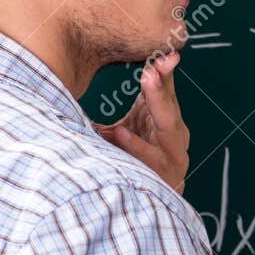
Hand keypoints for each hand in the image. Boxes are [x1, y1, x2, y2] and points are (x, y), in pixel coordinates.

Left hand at [93, 51, 190, 195]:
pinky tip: (121, 133)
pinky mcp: (166, 176)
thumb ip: (112, 111)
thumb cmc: (128, 161)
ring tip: (148, 78)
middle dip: (162, 81)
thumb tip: (80, 77)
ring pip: (169, 127)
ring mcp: (174, 156)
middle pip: (169, 103)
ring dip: (158, 102)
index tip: (160, 49)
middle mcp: (175, 135)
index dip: (162, 69)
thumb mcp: (120, 129)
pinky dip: (136, 146)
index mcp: (165, 119)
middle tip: (155, 61)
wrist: (141, 205)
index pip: (165, 89)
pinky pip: (152, 160)